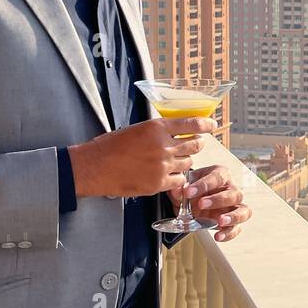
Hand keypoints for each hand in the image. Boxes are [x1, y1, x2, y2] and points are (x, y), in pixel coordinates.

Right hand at [69, 117, 218, 197]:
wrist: (95, 167)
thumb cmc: (110, 147)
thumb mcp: (136, 130)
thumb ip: (157, 131)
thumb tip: (173, 132)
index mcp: (157, 127)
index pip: (191, 124)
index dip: (205, 125)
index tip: (212, 126)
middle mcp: (163, 145)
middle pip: (194, 144)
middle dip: (197, 144)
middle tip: (195, 144)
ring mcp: (162, 166)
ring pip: (188, 163)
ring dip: (185, 162)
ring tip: (174, 161)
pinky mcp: (158, 183)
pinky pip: (179, 181)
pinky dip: (177, 179)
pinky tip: (168, 176)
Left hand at [169, 164, 251, 241]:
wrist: (193, 198)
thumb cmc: (193, 187)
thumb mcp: (185, 184)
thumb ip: (180, 188)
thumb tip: (177, 192)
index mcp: (221, 174)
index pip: (217, 177)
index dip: (203, 184)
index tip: (187, 191)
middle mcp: (231, 189)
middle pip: (234, 193)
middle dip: (218, 200)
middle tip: (201, 204)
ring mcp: (234, 206)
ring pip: (244, 211)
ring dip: (233, 217)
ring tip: (220, 221)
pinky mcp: (233, 222)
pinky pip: (237, 228)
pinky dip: (229, 233)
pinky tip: (218, 236)